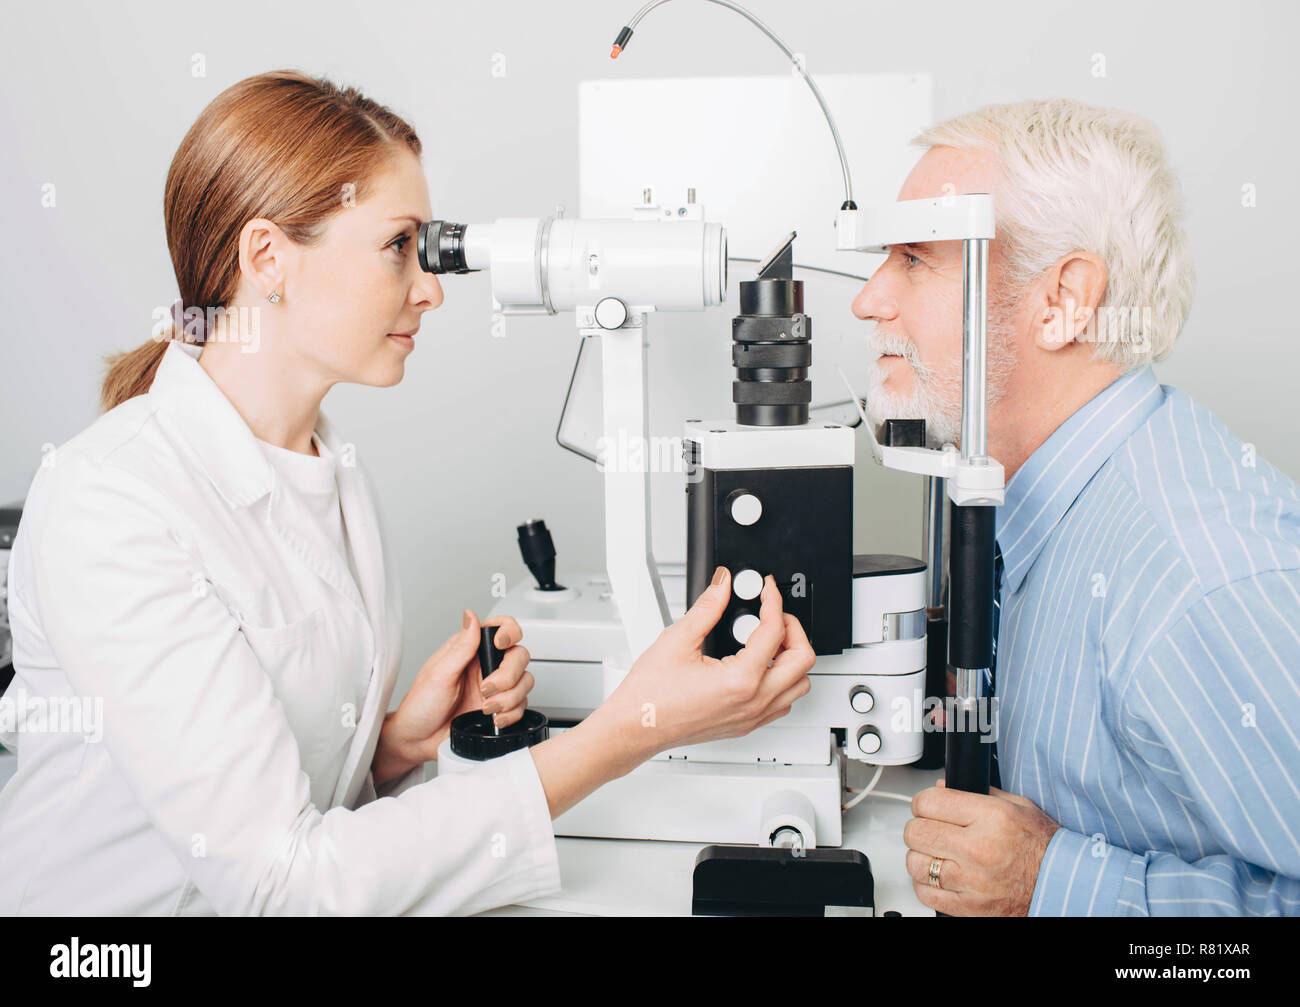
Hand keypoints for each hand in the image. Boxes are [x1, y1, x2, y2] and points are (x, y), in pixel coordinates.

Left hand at [373, 610, 533, 782]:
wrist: (418, 741)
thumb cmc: (420, 706)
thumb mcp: (438, 674)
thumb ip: (460, 647)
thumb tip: (470, 616)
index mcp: (470, 650)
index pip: (500, 627)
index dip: (509, 631)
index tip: (500, 644)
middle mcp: (485, 666)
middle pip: (519, 656)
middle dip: (508, 675)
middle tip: (486, 689)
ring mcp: (495, 688)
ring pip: (525, 681)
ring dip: (510, 697)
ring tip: (486, 708)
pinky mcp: (500, 708)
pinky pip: (521, 706)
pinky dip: (512, 714)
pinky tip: (494, 718)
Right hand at [601, 567, 815, 763]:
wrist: (636, 726)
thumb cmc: (650, 695)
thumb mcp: (678, 639)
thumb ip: (708, 607)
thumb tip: (722, 585)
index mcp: (740, 681)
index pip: (775, 631)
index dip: (772, 602)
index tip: (766, 591)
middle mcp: (752, 702)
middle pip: (803, 661)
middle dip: (792, 629)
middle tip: (772, 614)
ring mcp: (752, 718)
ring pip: (799, 686)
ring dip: (792, 659)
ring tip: (769, 641)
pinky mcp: (746, 726)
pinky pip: (782, 704)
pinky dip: (783, 682)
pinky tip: (761, 667)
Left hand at [904, 779, 1059, 915]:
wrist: (1061, 886)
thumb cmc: (1042, 847)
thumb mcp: (1018, 806)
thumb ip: (978, 793)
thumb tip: (941, 788)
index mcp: (991, 817)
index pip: (929, 802)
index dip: (923, 802)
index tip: (927, 807)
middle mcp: (979, 848)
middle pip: (916, 832)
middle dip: (919, 827)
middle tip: (930, 829)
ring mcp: (972, 881)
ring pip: (915, 863)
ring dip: (921, 857)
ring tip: (937, 854)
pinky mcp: (968, 907)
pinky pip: (925, 893)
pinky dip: (927, 884)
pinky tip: (942, 877)